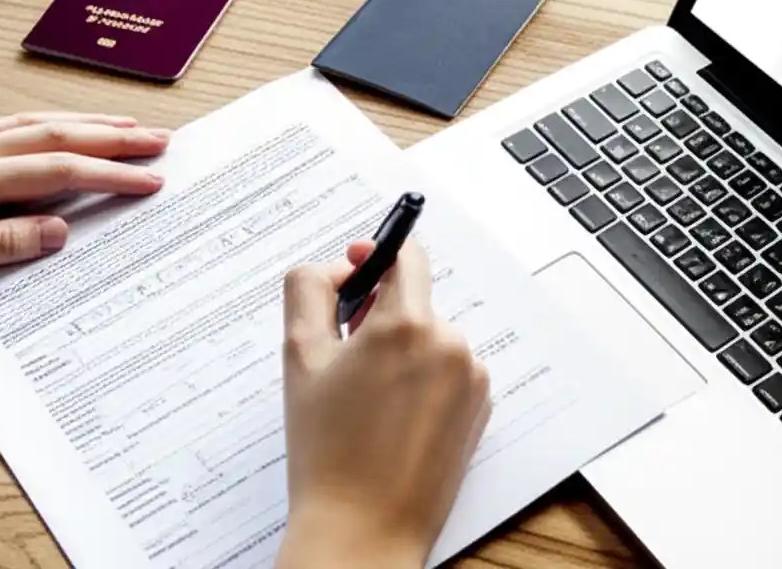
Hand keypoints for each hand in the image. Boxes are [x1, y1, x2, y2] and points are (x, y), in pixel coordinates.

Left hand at [0, 112, 169, 293]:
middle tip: (159, 137)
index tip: (151, 180)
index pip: (56, 172)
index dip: (110, 174)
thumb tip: (58, 232)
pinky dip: (42, 122)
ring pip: (29, 123)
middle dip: (110, 135)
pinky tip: (52, 127)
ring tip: (122, 122)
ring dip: (81, 120)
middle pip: (52, 134)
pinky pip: (2, 126)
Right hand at [275, 241, 491, 568]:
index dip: (376, 254)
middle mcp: (450, 344)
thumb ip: (310, 291)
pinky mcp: (481, 408)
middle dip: (378, 316)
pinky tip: (394, 418)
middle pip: (414, 302)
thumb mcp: (300, 357)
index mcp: (408, 324)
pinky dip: (423, 381)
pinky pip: (450, 372)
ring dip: (401, 351)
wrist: (362, 527)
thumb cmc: (328, 451)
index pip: (407, 256)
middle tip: (342, 353)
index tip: (356, 265)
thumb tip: (336, 268)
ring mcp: (472, 378)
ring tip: (366, 399)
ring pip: (430, 339)